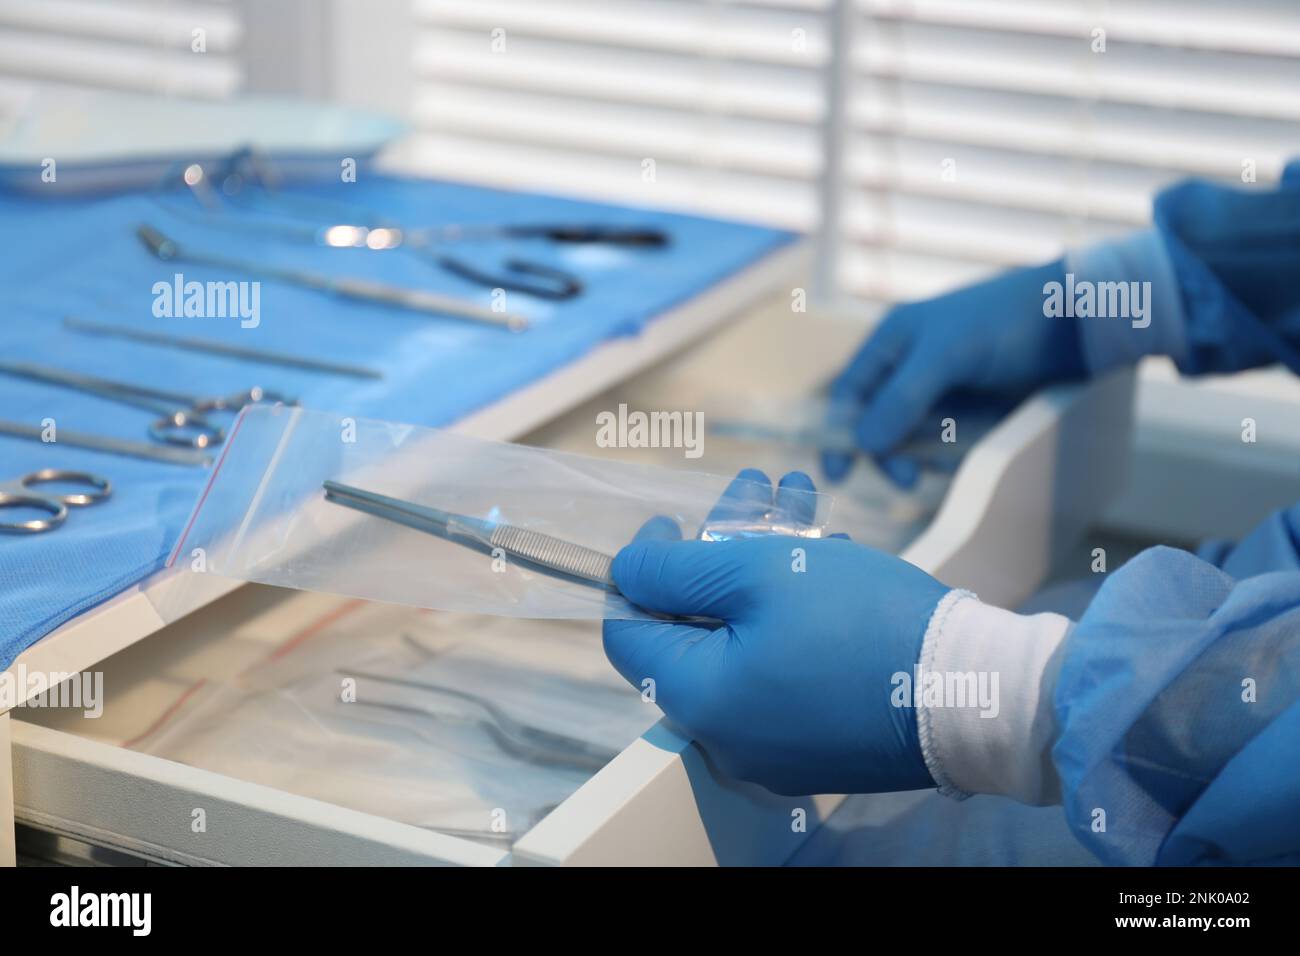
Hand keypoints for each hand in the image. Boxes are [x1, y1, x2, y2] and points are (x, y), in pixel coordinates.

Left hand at [602, 469, 948, 795]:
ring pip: (749, 636)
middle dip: (724, 547)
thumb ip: (679, 571)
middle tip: (754, 489)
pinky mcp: (821, 738)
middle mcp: (728, 734)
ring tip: (800, 498)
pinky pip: (786, 665)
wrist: (973, 693)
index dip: (642, 571)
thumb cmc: (860, 623)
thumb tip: (626, 570)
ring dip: (769, 563)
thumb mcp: (760, 573)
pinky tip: (830, 553)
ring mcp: (777, 743)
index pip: (630, 634)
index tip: (669, 523)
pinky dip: (796, 608)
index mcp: (699, 699)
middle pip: (699, 627)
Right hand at [824, 260, 1084, 486]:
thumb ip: (904, 397)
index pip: (850, 394)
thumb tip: (864, 443)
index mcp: (892, 342)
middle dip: (888, 452)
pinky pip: (946, 442)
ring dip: (922, 456)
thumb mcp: (947, 354)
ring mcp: (942, 391)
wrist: (1073, 321)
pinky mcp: (971, 410)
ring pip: (913, 438)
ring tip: (944, 462)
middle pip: (878, 423)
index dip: (839, 432)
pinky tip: (964, 454)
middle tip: (908, 479)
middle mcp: (910, 367)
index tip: (838, 474)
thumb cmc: (1004, 322)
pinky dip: (949, 454)